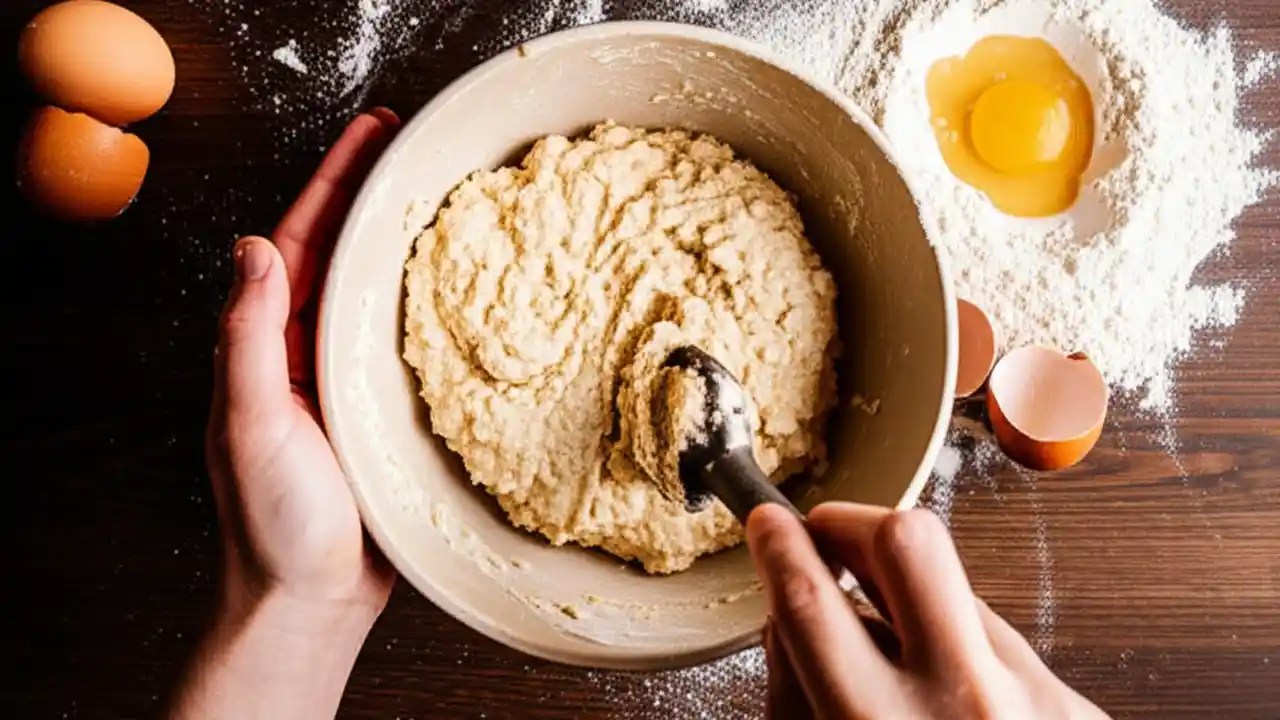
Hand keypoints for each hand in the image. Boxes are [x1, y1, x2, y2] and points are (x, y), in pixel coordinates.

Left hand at [170, 109, 399, 719]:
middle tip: (413, 144)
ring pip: (380, 292)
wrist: (311, 600)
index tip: (370, 135)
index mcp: (270, 345)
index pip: (299, 243)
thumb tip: (253, 248)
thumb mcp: (249, 422)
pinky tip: (467, 287)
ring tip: (444, 195)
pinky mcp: (387, 412)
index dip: (334, 184)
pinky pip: (412, 342)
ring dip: (406, 241)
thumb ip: (248, 338)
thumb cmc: (273, 522)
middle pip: (343, 255)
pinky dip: (435, 305)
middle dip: (373, 196)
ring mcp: (349, 380)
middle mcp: (307, 352)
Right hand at [747, 503, 1108, 719]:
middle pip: (908, 541)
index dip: (778, 547)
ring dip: (912, 606)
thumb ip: (796, 694)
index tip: (768, 524)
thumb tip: (787, 612)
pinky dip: (963, 659)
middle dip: (854, 521)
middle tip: (829, 538)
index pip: (814, 599)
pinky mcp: (1076, 705)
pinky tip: (956, 707)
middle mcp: (964, 699)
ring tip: (901, 665)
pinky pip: (999, 647)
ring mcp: (1035, 698)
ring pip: (957, 596)